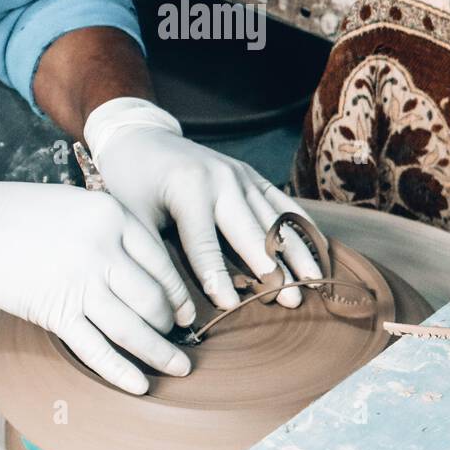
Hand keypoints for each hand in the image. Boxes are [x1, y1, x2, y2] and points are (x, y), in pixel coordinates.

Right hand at [0, 169, 195, 393]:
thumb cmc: (27, 213)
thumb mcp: (82, 205)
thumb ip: (115, 232)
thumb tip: (150, 273)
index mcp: (113, 216)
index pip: (162, 262)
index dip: (178, 293)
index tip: (185, 312)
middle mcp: (102, 250)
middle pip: (153, 298)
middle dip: (170, 325)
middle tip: (176, 337)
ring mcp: (79, 283)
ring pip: (132, 328)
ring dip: (159, 352)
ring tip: (178, 367)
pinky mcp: (55, 311)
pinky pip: (96, 348)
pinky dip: (121, 371)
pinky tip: (139, 384)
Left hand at [84, 98, 321, 309]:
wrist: (142, 138)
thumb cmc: (131, 182)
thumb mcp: (131, 218)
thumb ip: (153, 259)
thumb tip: (175, 311)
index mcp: (189, 188)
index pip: (205, 244)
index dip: (218, 278)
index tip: (231, 307)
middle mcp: (222, 179)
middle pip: (251, 231)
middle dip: (272, 269)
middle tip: (290, 301)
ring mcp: (241, 175)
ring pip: (275, 218)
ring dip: (296, 252)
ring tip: (315, 283)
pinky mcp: (251, 176)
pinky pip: (282, 203)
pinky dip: (301, 227)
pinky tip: (318, 250)